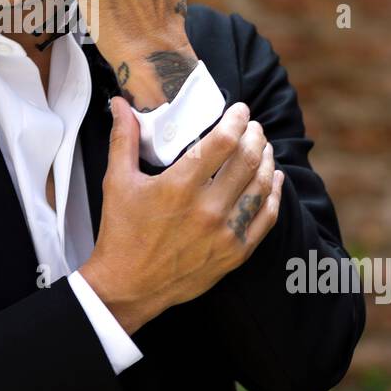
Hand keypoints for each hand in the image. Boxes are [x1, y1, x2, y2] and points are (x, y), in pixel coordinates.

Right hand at [79, 99, 284, 334]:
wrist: (129, 286)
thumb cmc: (121, 231)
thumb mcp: (117, 181)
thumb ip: (124, 138)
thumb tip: (120, 104)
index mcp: (179, 186)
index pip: (223, 142)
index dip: (237, 120)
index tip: (239, 110)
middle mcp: (207, 208)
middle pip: (247, 159)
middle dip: (254, 135)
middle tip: (252, 126)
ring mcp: (224, 233)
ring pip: (261, 186)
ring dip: (266, 161)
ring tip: (264, 147)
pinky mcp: (234, 253)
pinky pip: (265, 218)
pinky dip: (273, 194)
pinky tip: (273, 180)